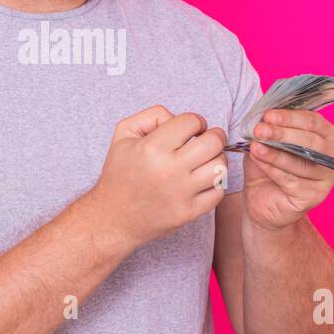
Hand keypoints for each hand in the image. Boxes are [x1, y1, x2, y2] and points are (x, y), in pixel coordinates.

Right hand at [88, 105, 228, 249]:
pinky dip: (215, 183)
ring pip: (220, 167)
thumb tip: (178, 118)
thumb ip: (152, 116)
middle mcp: (169, 170)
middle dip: (214, 136)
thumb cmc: (119, 174)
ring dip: (216, 159)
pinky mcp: (189, 212)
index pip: (192, 121)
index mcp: (152, 148)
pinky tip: (203, 180)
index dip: (195, 121)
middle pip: (213, 142)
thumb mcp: (123, 134)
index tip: (192, 128)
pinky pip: (218, 191)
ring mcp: (181, 193)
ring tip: (205, 160)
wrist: (113, 218)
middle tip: (207, 139)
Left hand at [242, 108, 333, 231]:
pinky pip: (292, 180)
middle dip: (283, 134)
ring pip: (302, 162)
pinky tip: (258, 160)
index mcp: (325, 136)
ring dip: (275, 152)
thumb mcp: (266, 142)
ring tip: (255, 146)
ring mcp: (325, 178)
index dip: (291, 117)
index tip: (268, 115)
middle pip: (311, 141)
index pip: (314, 121)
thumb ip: (270, 128)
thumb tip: (262, 116)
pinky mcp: (314, 196)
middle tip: (260, 130)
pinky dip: (273, 168)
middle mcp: (331, 156)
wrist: (262, 201)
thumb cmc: (268, 167)